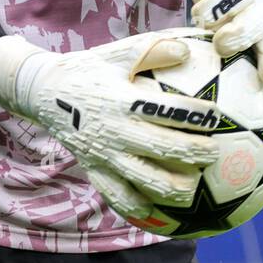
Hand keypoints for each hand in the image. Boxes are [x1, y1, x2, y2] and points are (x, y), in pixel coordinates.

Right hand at [0, 28, 227, 224]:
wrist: (44, 92)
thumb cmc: (88, 70)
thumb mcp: (115, 54)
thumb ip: (150, 50)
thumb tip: (186, 49)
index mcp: (123, 100)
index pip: (167, 109)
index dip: (195, 114)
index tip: (218, 116)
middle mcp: (115, 130)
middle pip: (162, 148)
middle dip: (193, 153)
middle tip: (216, 154)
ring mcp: (103, 154)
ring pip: (143, 180)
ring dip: (172, 188)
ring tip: (193, 189)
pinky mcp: (93, 169)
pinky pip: (116, 196)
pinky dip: (137, 207)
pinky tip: (156, 212)